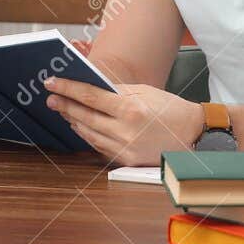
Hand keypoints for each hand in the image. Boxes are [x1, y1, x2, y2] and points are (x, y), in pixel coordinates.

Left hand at [43, 76, 204, 165]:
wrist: (194, 136)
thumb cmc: (171, 109)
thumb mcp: (145, 92)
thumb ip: (117, 91)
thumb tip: (92, 87)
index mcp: (130, 109)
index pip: (90, 96)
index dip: (67, 88)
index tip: (51, 82)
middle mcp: (125, 130)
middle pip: (85, 116)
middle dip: (64, 105)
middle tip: (50, 97)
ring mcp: (125, 148)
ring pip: (89, 133)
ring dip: (73, 121)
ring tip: (63, 110)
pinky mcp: (126, 160)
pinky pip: (99, 146)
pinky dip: (87, 135)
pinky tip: (80, 126)